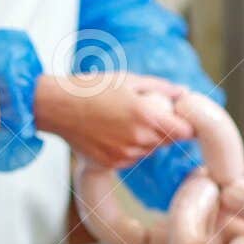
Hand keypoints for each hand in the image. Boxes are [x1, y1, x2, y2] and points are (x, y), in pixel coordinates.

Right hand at [35, 73, 191, 168]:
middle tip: (147, 114)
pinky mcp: (111, 164)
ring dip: (146, 140)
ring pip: (149, 151)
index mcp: (146, 115)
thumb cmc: (90, 89)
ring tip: (124, 121)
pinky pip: (131, 158)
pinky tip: (112, 132)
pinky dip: (129, 148)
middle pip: (168, 142)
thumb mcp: (128, 79)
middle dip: (164, 129)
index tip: (182, 118)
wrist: (56, 107)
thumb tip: (184, 93)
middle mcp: (138, 139)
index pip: (185, 132)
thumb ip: (161, 87)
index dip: (187, 125)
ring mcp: (124, 155)